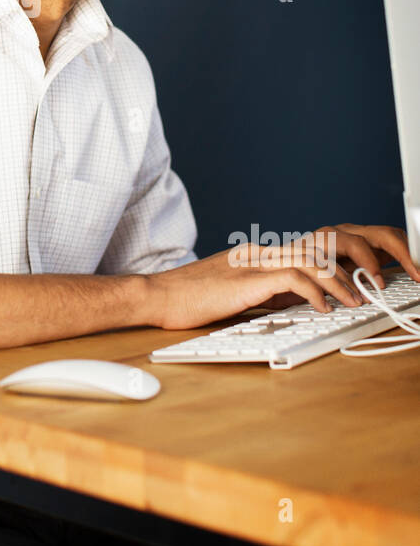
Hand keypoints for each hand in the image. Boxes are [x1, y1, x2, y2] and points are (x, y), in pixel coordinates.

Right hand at [143, 223, 418, 331]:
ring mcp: (259, 261)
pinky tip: (325, 309)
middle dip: (366, 254)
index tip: (384, 269)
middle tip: (386, 279)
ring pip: (317, 254)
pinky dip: (316, 293)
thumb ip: (280, 290)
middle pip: (332, 236)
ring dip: (346, 277)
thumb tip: (312, 298)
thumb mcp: (250, 292)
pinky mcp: (248, 279)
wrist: (161, 296)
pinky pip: (293, 277)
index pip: (327, 238)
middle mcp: (271, 249)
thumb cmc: (198, 298)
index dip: (361, 249)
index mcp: (273, 251)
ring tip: (362, 297)